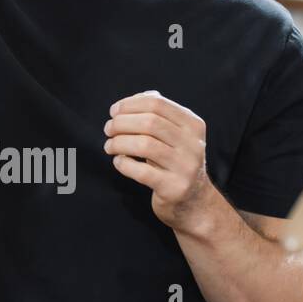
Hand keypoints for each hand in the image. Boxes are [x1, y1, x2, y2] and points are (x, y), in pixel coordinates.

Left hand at [104, 90, 215, 234]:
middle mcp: (193, 144)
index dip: (129, 104)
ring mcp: (186, 167)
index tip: (114, 112)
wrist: (194, 202)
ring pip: (144, 145)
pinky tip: (119, 162)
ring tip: (109, 146)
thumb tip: (136, 98)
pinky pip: (141, 171)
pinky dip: (123, 164)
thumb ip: (160, 113)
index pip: (157, 103)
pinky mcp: (174, 188)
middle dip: (121, 123)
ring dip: (119, 143)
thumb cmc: (176, 162)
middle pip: (149, 122)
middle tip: (108, 129)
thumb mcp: (176, 135)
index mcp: (193, 125)